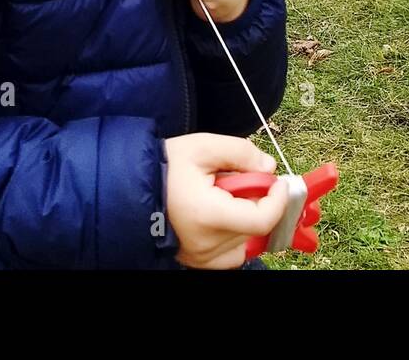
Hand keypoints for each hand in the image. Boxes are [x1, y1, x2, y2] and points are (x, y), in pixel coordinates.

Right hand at [164, 133, 288, 268]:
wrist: (130, 186)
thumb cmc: (166, 166)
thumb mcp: (203, 146)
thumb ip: (241, 153)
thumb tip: (269, 168)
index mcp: (208, 215)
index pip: (262, 220)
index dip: (278, 200)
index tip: (278, 182)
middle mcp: (206, 244)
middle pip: (255, 228)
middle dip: (259, 202)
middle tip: (244, 180)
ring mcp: (201, 257)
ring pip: (246, 242)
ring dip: (248, 219)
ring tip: (228, 197)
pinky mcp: (197, 262)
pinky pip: (232, 255)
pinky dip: (237, 237)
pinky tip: (226, 216)